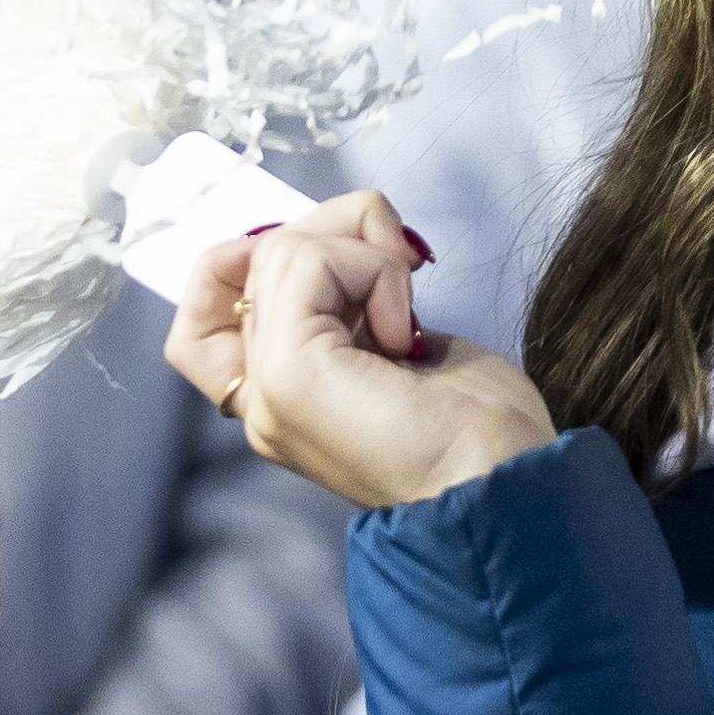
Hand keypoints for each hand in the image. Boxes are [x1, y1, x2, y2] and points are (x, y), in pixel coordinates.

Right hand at [163, 191, 558, 510]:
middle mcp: (260, 400)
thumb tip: (359, 238)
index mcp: (282, 399)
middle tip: (401, 261)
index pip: (209, 305)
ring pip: (280, 249)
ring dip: (363, 253)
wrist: (504, 486)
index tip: (347, 255)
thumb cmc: (481, 428)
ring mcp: (267, 390)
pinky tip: (407, 333)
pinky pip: (308, 261)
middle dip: (337, 229)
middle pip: (250, 259)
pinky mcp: (290, 374)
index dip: (256, 253)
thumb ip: (358, 302)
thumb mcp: (408, 343)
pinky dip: (371, 271)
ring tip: (407, 316)